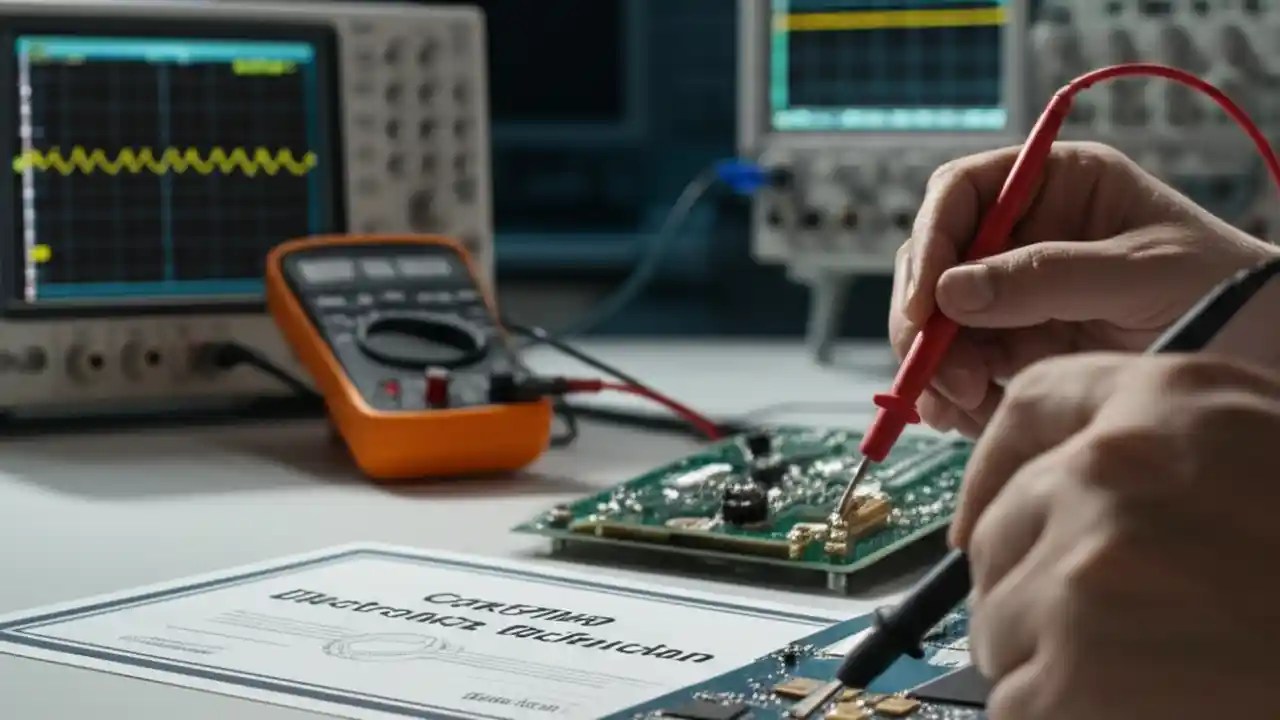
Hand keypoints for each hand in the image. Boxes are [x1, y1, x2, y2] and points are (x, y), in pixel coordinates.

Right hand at [890, 141, 1279, 436]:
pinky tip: (970, 415)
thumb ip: (1048, 277)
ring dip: (938, 364)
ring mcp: (1020, 293)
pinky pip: (965, 364)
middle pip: (938, 261)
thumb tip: (951, 292)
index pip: (962, 192)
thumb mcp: (1142, 276)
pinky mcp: (1022, 346)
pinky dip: (957, 394)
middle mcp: (1027, 234)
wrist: (1270, 355)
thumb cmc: (1227, 290)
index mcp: (1058, 185)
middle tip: (938, 372)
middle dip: (927, 319)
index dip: (930, 241)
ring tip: (962, 404)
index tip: (922, 303)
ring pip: (941, 321)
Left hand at [950, 352, 1279, 719]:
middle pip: (1003, 528)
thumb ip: (1166, 451)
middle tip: (1105, 627)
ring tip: (1147, 671)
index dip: (996, 465)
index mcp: (1172, 404)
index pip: (1032, 406)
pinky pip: (1020, 695)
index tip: (982, 514)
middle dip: (1031, 581)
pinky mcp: (1071, 670)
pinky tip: (1138, 710)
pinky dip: (1061, 714)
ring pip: (1001, 618)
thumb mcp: (1267, 461)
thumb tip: (1062, 477)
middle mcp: (1111, 471)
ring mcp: (1083, 571)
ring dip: (1049, 654)